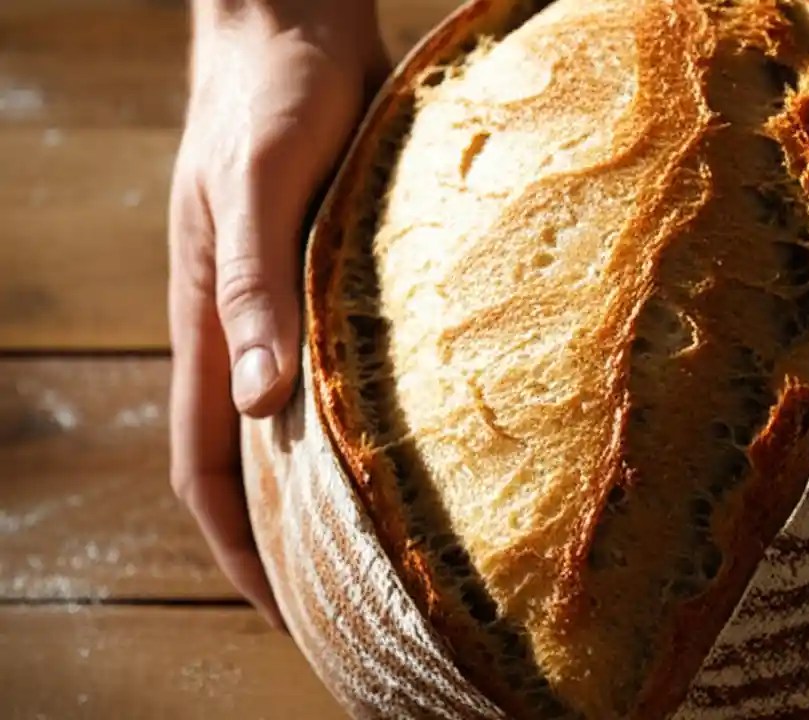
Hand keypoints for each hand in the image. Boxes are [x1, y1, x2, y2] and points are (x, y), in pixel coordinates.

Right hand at [168, 0, 388, 626]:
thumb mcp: (262, 188)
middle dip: (284, 538)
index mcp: (212, 323)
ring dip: (326, 484)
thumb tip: (263, 403)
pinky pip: (334, 366)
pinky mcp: (326, 274)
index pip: (208, 466)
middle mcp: (244, 327)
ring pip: (294, 418)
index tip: (285, 613)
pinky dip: (359, 417)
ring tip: (386, 542)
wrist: (294, 25)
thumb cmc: (271, 96)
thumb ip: (257, 289)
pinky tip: (412, 436)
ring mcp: (285, 303)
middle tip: (349, 600)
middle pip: (252, 460)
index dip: (236, 549)